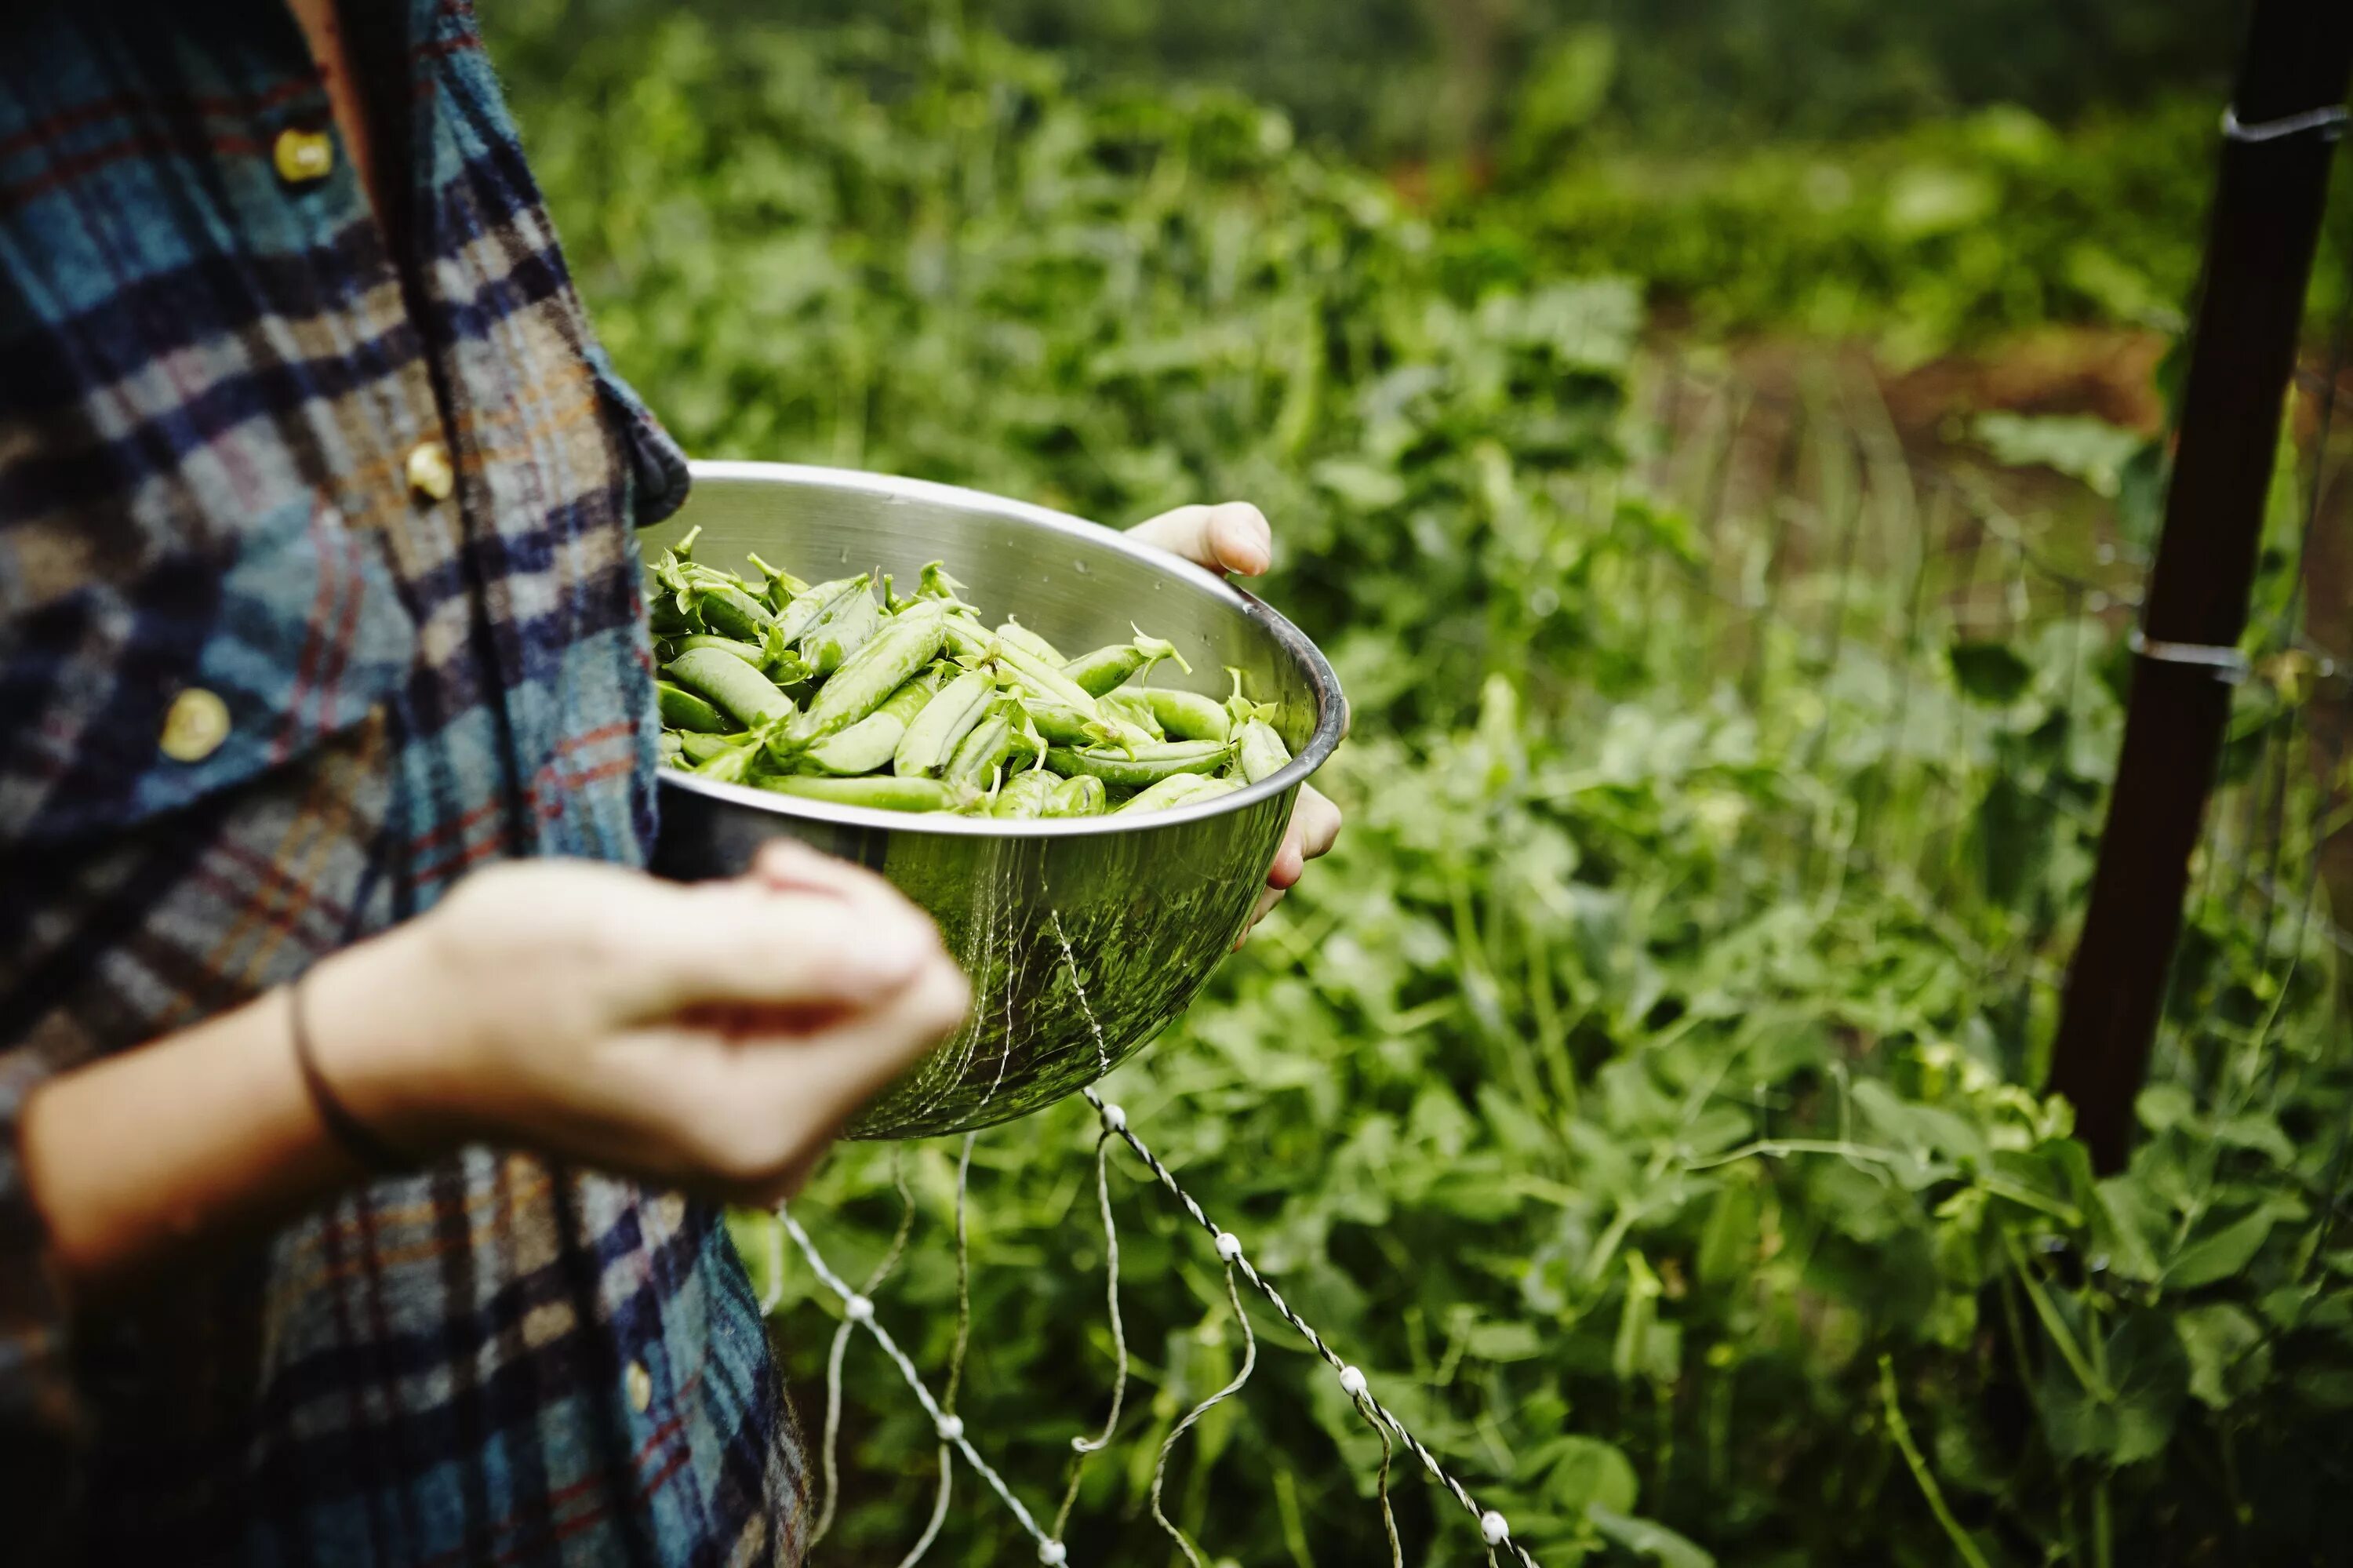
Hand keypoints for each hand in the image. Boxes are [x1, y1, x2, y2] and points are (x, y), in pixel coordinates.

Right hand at [310, 844, 968, 1202]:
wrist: (413, 1043)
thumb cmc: (503, 980)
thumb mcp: (634, 946)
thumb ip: (780, 954)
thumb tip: (912, 956)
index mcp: (766, 1123)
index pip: (926, 997)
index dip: (866, 913)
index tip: (766, 880)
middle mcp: (785, 1155)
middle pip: (901, 1000)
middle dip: (822, 924)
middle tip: (716, 904)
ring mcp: (769, 1144)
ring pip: (860, 1001)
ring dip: (786, 941)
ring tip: (684, 938)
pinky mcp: (750, 1117)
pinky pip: (813, 1019)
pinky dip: (764, 969)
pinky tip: (686, 964)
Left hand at [1126, 501, 1343, 940]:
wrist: (1035, 626)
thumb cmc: (1120, 584)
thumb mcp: (1168, 549)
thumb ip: (1215, 533)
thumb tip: (1259, 553)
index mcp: (1256, 721)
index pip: (1307, 767)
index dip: (1311, 805)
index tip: (1304, 825)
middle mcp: (1228, 775)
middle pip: (1280, 833)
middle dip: (1284, 862)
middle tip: (1274, 878)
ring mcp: (1177, 813)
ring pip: (1228, 873)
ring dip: (1237, 900)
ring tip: (1227, 925)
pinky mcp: (1120, 839)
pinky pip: (1158, 890)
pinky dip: (1171, 913)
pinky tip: (1159, 929)